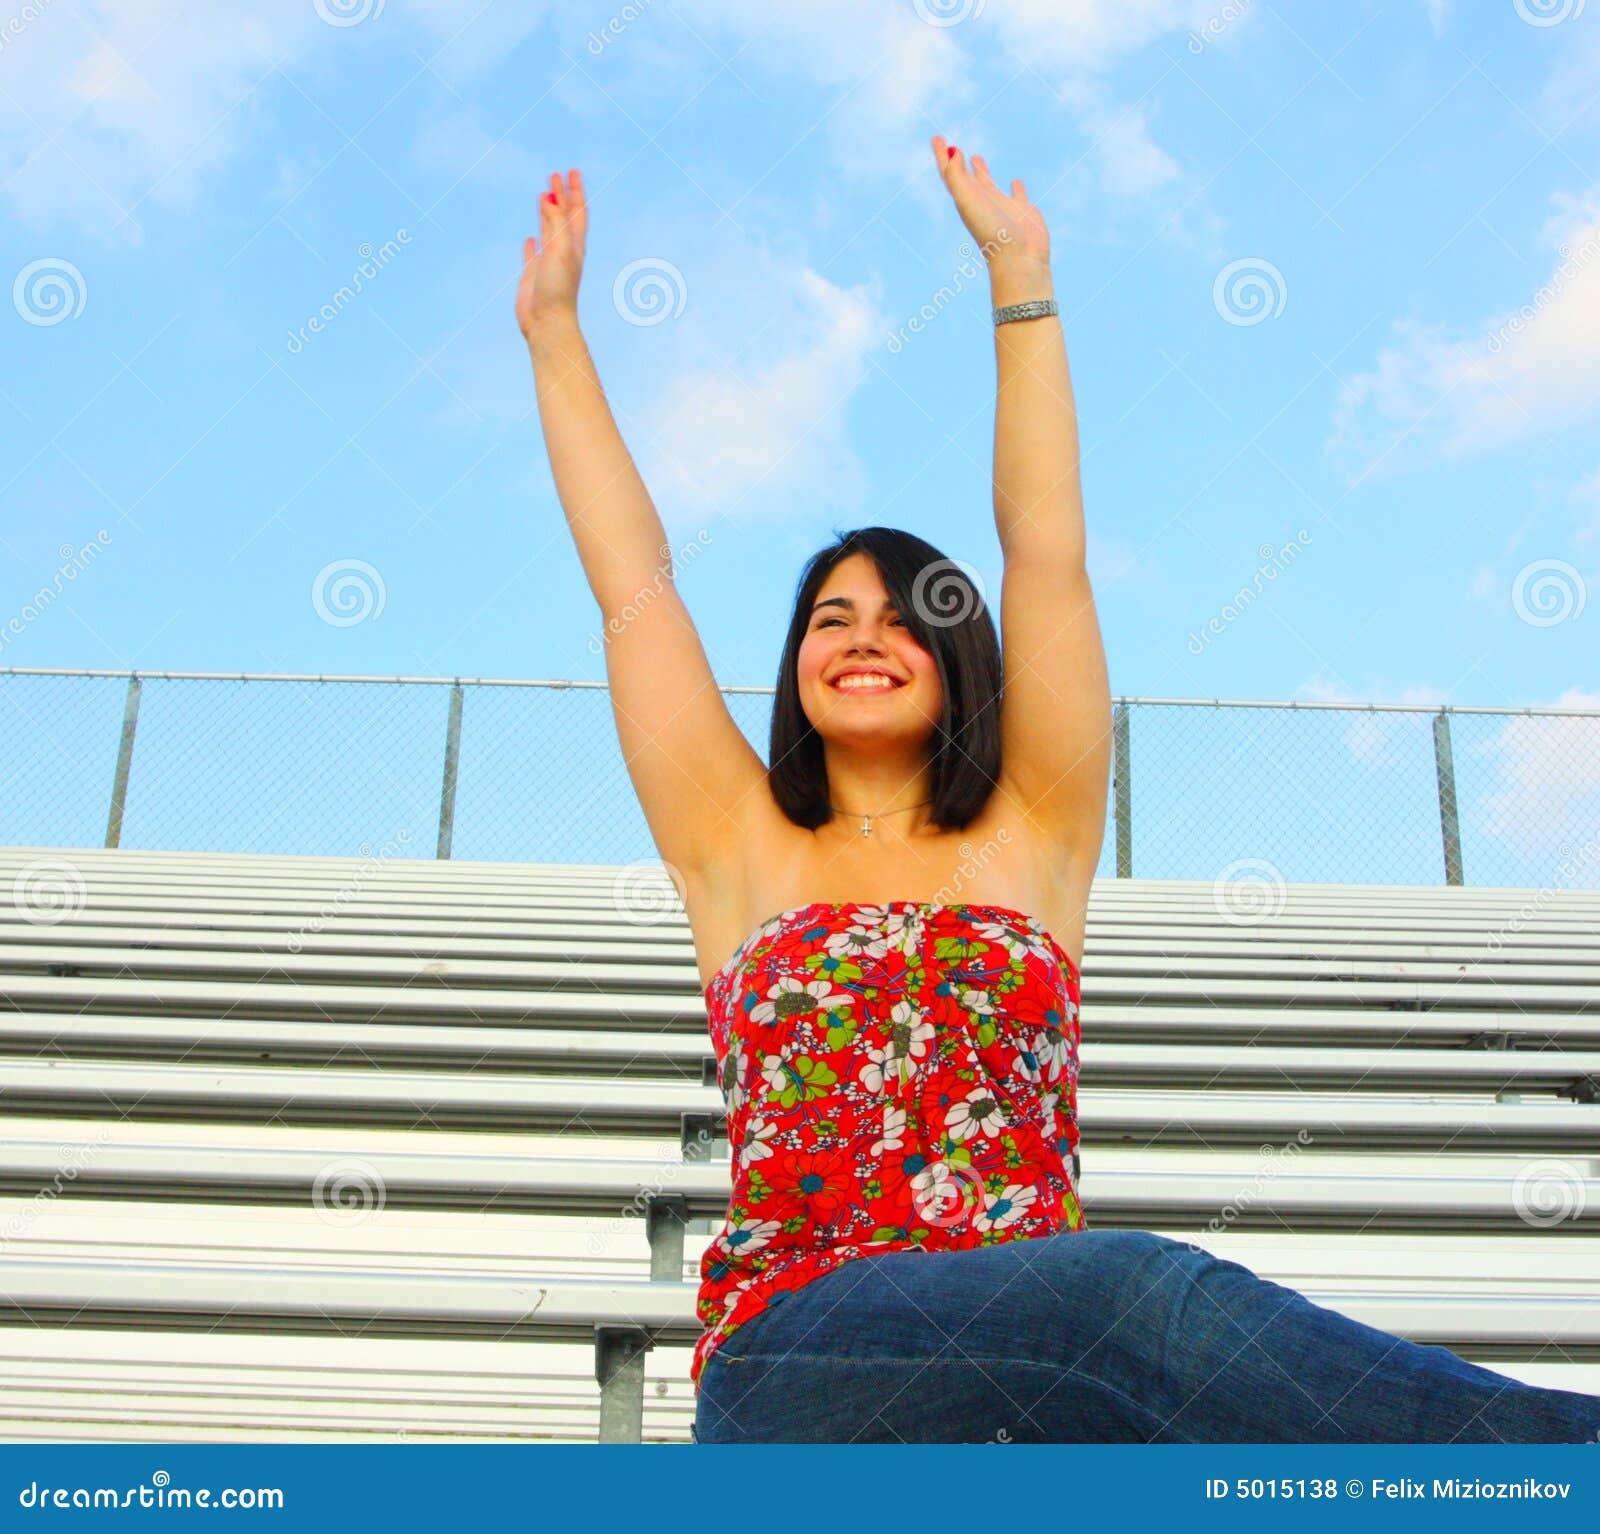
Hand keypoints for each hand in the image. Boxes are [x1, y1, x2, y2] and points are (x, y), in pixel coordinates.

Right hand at [517, 169, 586, 337]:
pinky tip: (530, 238)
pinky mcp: (534, 276)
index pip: (576, 211)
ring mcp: (548, 263)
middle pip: (563, 217)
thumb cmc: (557, 288)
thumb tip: (549, 198)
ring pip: (549, 231)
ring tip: (543, 196)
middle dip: (561, 196)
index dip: (575, 190)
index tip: (572, 170)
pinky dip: (533, 243)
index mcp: (574, 245)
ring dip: (547, 213)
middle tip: (555, 175)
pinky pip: (534, 254)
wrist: (547, 323)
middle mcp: (563, 252)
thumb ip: (556, 222)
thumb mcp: (559, 248)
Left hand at [931, 135, 1049, 275]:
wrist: (1018, 258)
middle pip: (964, 177)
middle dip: (955, 161)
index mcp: (965, 201)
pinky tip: (1015, 181)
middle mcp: (981, 203)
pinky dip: (1016, 188)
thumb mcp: (968, 201)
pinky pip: (1017, 195)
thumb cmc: (991, 231)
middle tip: (950, 145)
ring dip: (980, 171)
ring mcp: (1001, 207)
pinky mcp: (1022, 211)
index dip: (941, 156)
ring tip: (975, 157)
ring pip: (988, 185)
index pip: (950, 174)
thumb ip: (957, 177)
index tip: (936, 137)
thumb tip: (953, 152)